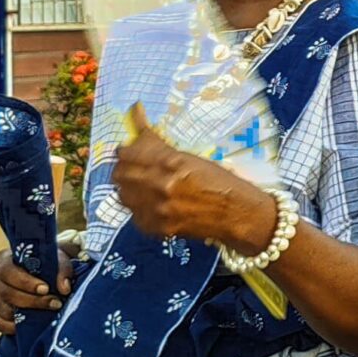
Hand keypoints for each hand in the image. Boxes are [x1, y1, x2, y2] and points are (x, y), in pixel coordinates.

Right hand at [0, 250, 70, 336]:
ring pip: (3, 310)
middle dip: (32, 301)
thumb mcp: (57, 259)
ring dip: (25, 315)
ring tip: (47, 313)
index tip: (46, 288)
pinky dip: (12, 327)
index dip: (25, 282)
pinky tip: (29, 325)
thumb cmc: (46, 263)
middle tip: (54, 303)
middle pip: (6, 293)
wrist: (42, 271)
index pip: (8, 271)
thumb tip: (64, 289)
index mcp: (3, 260)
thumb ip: (62, 270)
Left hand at [112, 128, 273, 247]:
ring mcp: (156, 208)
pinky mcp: (156, 227)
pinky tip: (154, 204)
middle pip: (120, 174)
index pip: (129, 153)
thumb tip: (140, 129)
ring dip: (129, 188)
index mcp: (171, 162)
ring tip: (143, 187)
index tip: (129, 151)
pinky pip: (134, 214)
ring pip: (122, 195)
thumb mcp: (193, 159)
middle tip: (133, 168)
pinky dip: (140, 208)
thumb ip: (163, 151)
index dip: (126, 151)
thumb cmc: (221, 181)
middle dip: (124, 168)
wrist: (237, 214)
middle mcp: (160, 184)